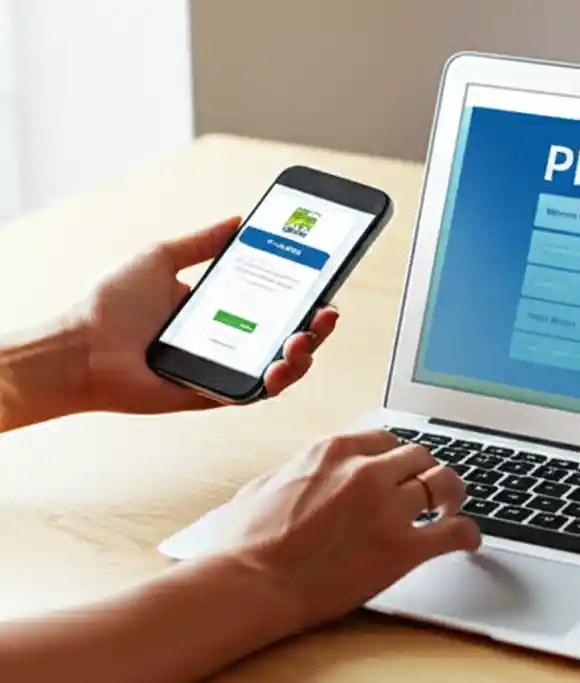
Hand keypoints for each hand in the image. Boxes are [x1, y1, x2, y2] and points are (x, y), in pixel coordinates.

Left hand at [72, 217, 337, 413]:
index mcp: (220, 307)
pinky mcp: (216, 393)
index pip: (276, 301)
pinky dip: (277, 380)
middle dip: (317, 325)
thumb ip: (202, 241)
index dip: (305, 294)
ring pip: (282, 367)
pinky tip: (283, 364)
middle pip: (289, 335)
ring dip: (304, 354)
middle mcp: (229, 338)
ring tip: (305, 338)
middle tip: (327, 312)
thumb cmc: (110, 305)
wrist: (79, 347)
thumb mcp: (160, 258)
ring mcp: (225, 367)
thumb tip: (239, 220)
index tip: (324, 281)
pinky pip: (256, 391)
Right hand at [210, 430, 480, 631]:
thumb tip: (306, 473)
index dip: (398, 459)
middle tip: (430, 492)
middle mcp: (367, 471)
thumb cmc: (244, 544)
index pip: (387, 440)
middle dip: (426, 474)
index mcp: (335, 450)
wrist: (248, 584)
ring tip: (451, 510)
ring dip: (452, 497)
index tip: (401, 473)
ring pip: (444, 485)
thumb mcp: (266, 485)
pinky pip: (455, 532)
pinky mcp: (401, 548)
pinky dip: (468, 534)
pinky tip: (467, 540)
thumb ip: (298, 471)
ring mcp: (388, 508)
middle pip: (420, 457)